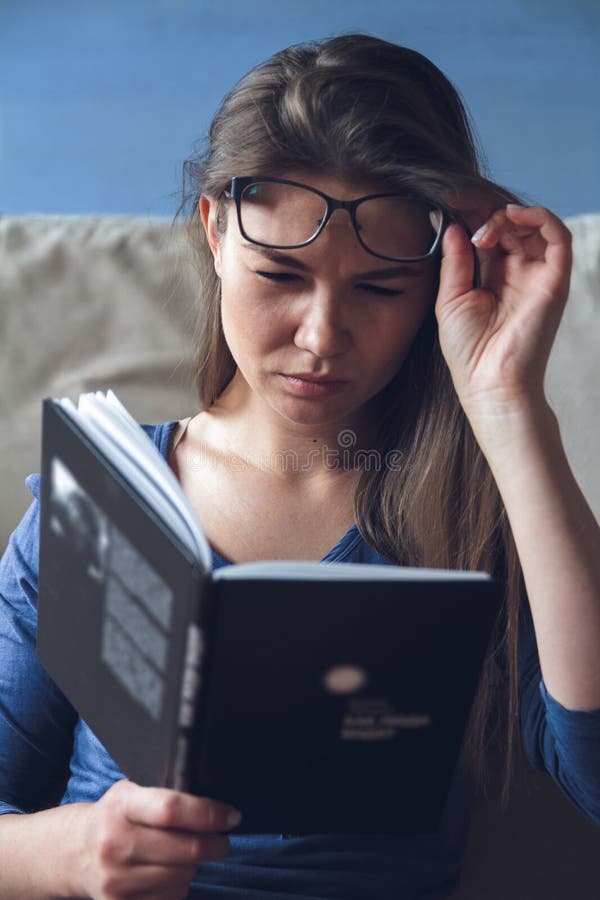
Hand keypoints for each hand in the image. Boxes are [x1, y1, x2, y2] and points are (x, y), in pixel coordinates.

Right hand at [72, 780, 240, 898]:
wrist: (73, 852)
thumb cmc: (114, 816)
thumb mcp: (131, 793)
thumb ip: (164, 796)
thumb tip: (213, 806)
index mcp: (122, 805)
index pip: (172, 809)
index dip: (208, 814)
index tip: (231, 816)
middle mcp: (116, 842)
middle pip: (185, 849)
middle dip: (215, 845)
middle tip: (223, 840)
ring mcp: (115, 879)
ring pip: (182, 876)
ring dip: (195, 866)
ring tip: (187, 854)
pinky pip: (169, 899)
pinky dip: (178, 886)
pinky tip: (169, 873)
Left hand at [435, 204, 571, 421]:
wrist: (490, 384)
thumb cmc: (468, 352)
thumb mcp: (450, 299)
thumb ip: (454, 261)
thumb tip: (452, 224)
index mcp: (492, 278)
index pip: (488, 234)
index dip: (469, 215)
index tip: (445, 202)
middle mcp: (518, 273)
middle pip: (509, 225)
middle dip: (484, 211)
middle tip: (460, 206)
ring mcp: (537, 275)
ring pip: (532, 225)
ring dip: (507, 216)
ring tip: (484, 229)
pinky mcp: (555, 280)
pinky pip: (557, 237)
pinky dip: (538, 217)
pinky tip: (510, 218)